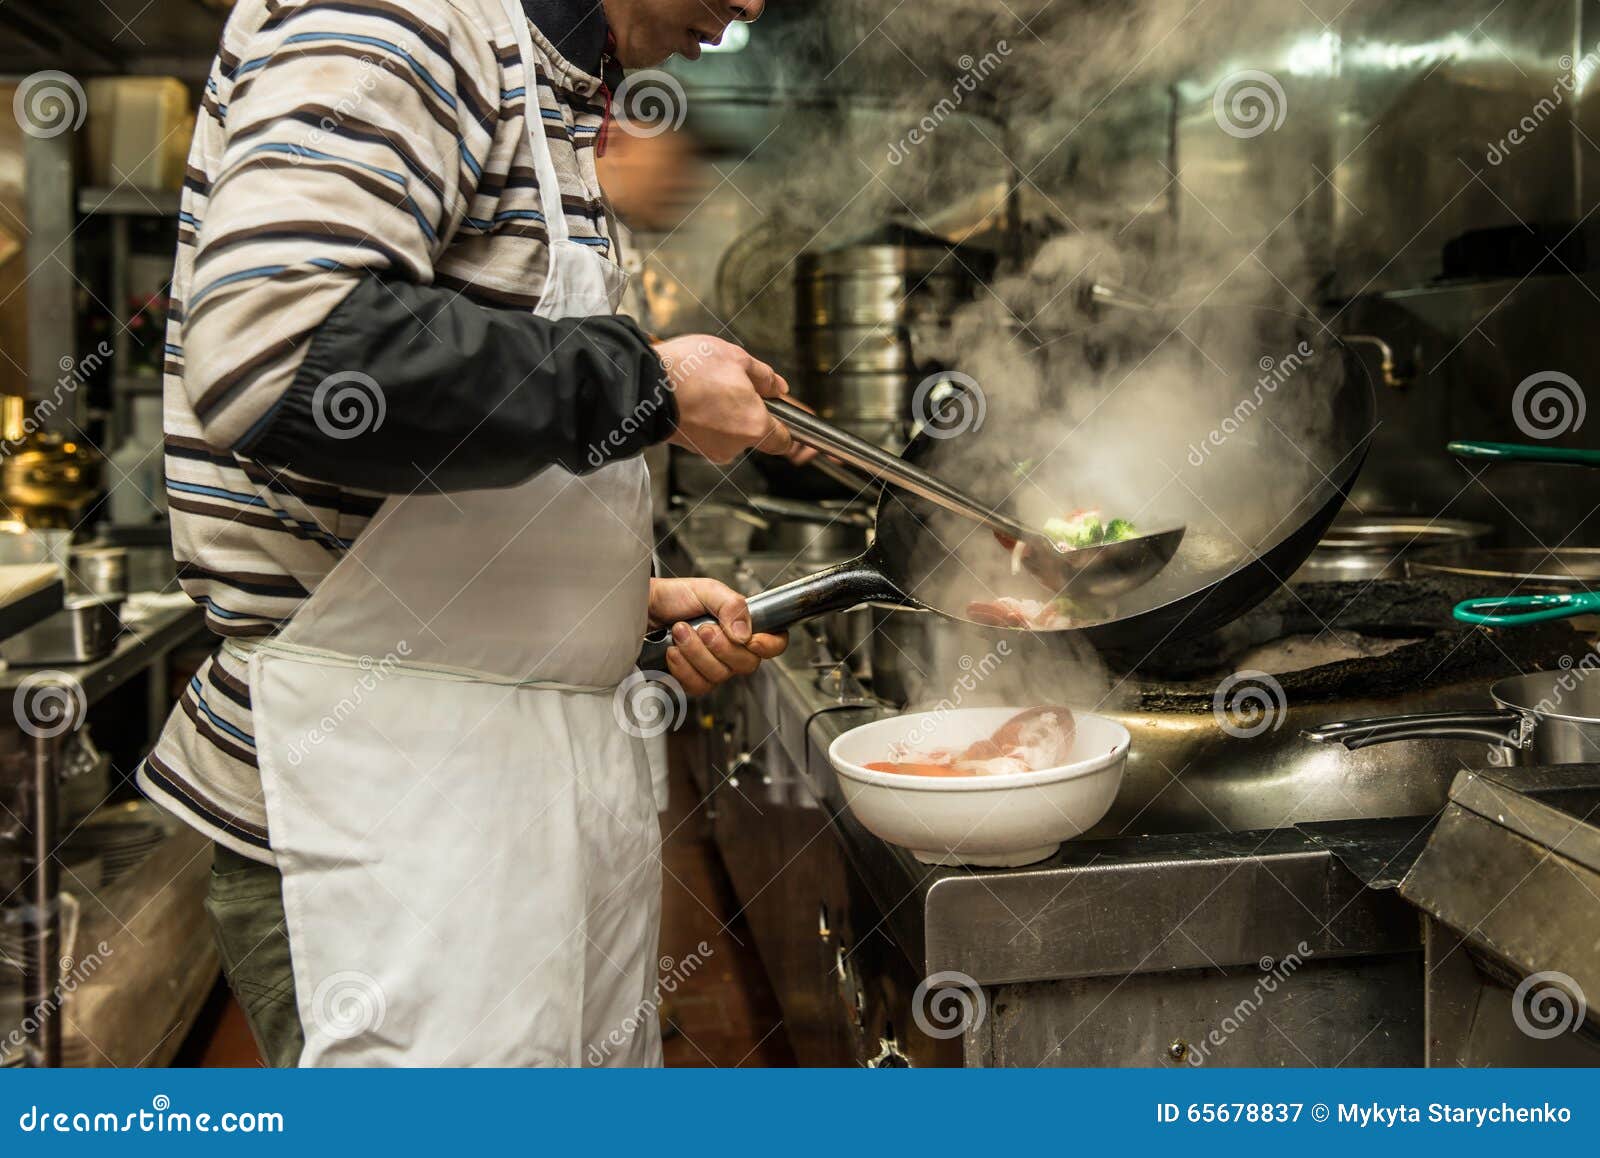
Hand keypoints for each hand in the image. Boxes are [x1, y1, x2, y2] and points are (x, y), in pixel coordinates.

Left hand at [648, 577, 788, 694]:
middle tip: (703, 628)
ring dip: (696, 653)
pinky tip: (672, 651)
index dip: (769, 645)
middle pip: (747, 664)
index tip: (751, 640)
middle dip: (721, 647)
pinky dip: (683, 667)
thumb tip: (745, 633)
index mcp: (742, 625)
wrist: (642, 609)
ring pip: (719, 676)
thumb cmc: (673, 597)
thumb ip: (732, 605)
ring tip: (679, 631)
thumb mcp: (706, 590)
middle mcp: (731, 649)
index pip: (774, 642)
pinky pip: (697, 686)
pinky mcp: (691, 680)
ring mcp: (712, 667)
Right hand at [658, 335, 794, 463]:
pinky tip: (695, 397)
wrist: (645, 385)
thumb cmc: (689, 372)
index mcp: (754, 425)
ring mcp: (711, 448)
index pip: (784, 440)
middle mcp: (735, 445)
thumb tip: (777, 386)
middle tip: (735, 385)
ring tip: (709, 387)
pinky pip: (709, 433)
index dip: (786, 426)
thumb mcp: (736, 358)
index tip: (783, 414)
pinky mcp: (691, 447)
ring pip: (729, 433)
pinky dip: (706, 418)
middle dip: (748, 411)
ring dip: (725, 414)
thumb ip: (764, 376)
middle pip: (754, 433)